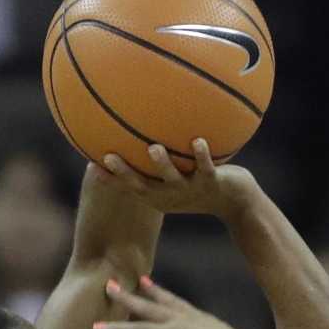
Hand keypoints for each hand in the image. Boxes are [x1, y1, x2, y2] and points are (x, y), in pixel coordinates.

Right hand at [92, 279, 273, 328]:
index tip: (95, 327)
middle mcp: (184, 320)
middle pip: (149, 308)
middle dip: (127, 299)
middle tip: (108, 285)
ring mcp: (196, 318)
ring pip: (167, 301)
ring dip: (150, 292)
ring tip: (138, 280)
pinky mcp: (206, 320)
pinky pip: (181, 304)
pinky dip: (170, 297)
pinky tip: (168, 298)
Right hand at [97, 139, 255, 217]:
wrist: (236, 200)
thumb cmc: (203, 182)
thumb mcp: (179, 174)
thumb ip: (160, 160)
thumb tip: (145, 127)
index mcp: (160, 195)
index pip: (132, 187)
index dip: (112, 178)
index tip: (92, 164)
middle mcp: (173, 195)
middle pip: (145, 187)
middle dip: (127, 174)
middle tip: (110, 158)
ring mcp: (192, 190)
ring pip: (174, 179)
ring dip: (164, 165)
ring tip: (153, 148)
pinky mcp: (213, 184)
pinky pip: (207, 168)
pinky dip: (202, 155)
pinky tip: (198, 140)